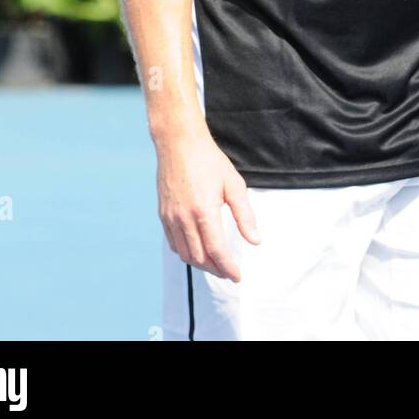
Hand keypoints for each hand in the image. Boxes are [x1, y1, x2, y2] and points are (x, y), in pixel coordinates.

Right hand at [156, 128, 259, 280]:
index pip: (217, 251)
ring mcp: (171, 217)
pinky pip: (173, 243)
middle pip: (200, 258)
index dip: (228, 268)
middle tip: (229, 272)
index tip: (237, 276)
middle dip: (216, 270)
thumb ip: (245, 215)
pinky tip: (197, 250)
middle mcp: (184, 218)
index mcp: (204, 211)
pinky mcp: (163, 214)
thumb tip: (255, 240)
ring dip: (201, 264)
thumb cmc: (208, 160)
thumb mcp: (234, 184)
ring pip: (185, 254)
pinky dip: (186, 253)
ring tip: (215, 264)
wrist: (179, 143)